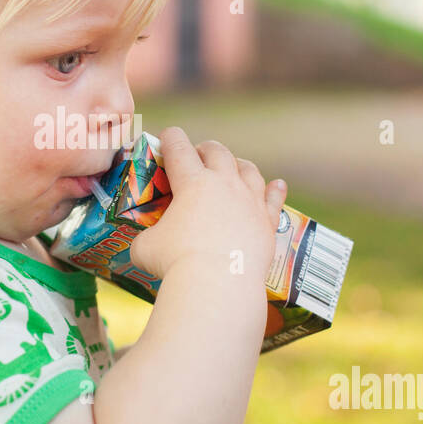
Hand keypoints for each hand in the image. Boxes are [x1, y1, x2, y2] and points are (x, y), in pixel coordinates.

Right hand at [128, 126, 287, 284]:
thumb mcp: (145, 247)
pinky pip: (274, 199)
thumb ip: (149, 235)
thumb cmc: (175, 263)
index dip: (170, 138)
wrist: (218, 286)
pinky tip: (278, 185)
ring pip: (248, 170)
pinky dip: (275, 190)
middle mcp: (224, 184)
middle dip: (205, 149)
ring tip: (233, 166)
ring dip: (238, 164)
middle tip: (198, 154)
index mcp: (191, 182)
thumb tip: (148, 243)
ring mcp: (250, 201)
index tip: (166, 137)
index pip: (178, 147)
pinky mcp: (267, 222)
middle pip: (217, 152)